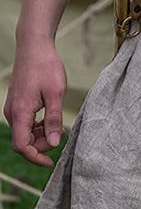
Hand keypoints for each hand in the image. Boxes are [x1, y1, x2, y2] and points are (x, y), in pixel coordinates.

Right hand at [4, 39, 66, 167]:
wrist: (34, 46)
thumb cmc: (46, 66)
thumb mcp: (55, 93)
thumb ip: (54, 119)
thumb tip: (55, 143)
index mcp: (20, 112)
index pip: (22, 146)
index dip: (36, 157)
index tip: (51, 162)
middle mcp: (12, 113)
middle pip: (24, 141)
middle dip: (42, 144)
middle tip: (61, 135)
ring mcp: (12, 108)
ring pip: (25, 133)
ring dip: (41, 135)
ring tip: (58, 125)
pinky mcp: (17, 104)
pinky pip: (25, 123)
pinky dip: (38, 126)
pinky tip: (50, 118)